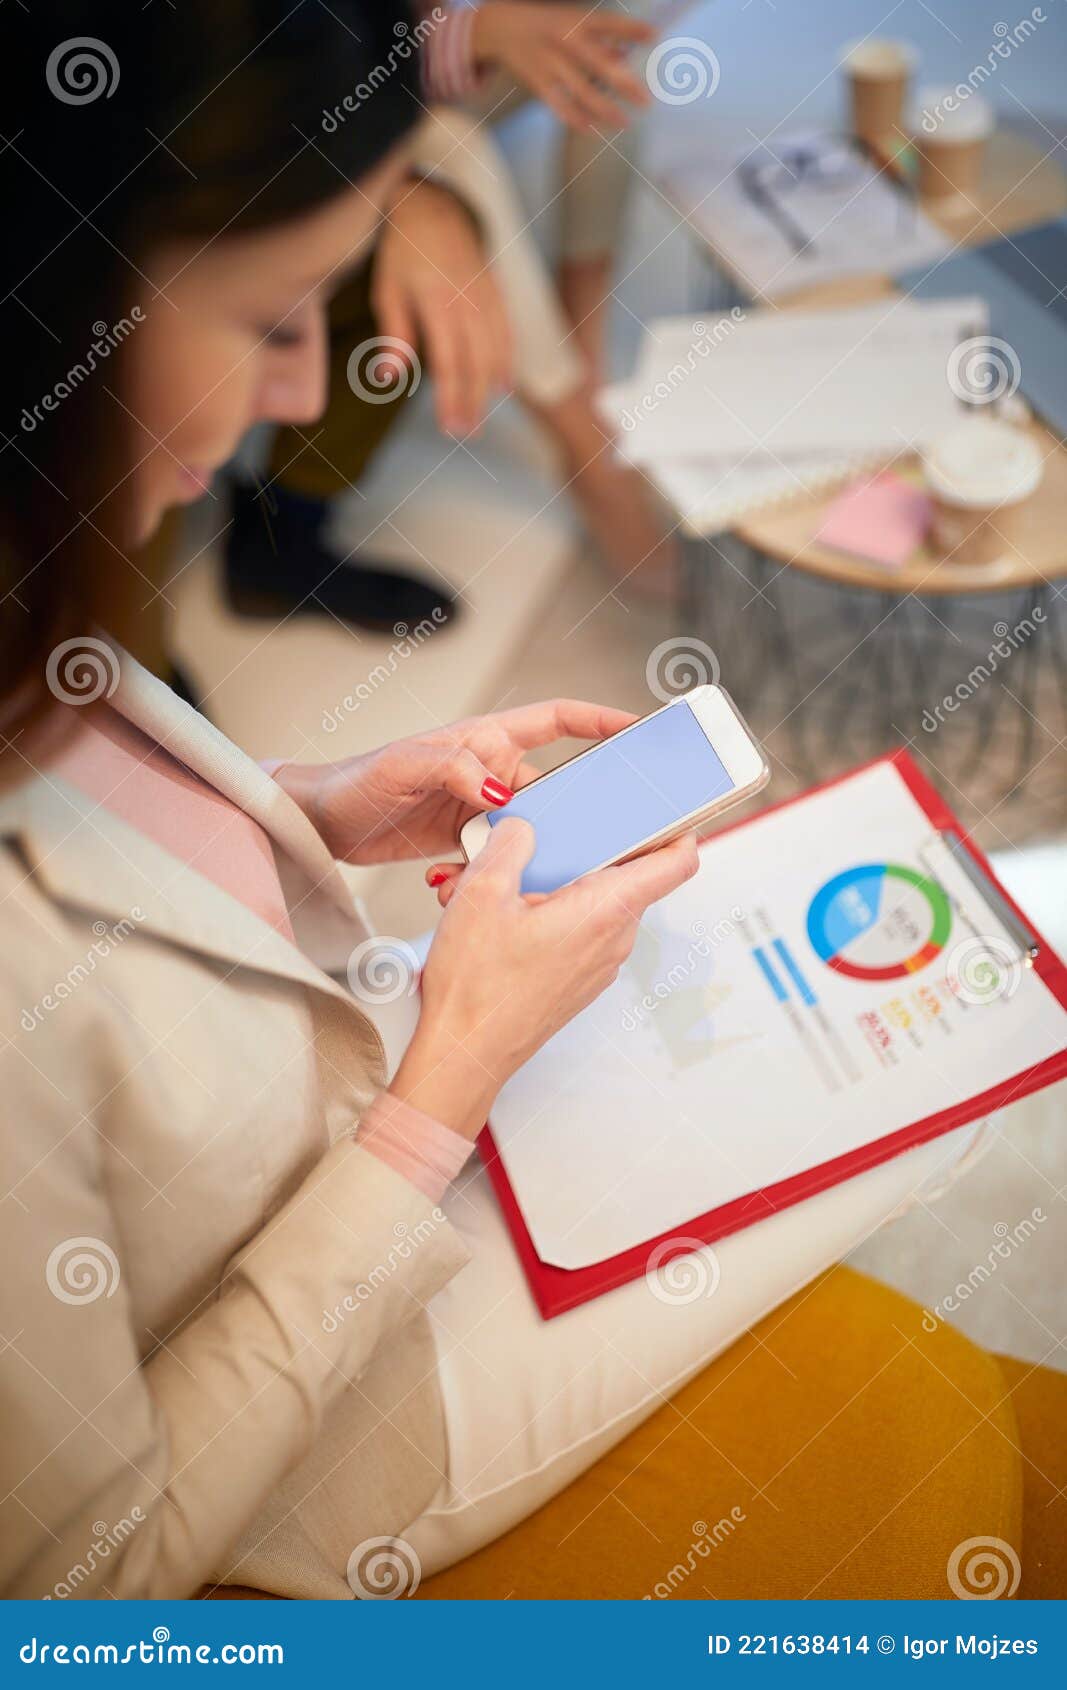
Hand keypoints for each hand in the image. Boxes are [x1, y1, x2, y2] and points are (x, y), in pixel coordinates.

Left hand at [274, 699, 636, 866]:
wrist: (324, 821)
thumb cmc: (359, 779)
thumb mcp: (406, 765)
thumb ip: (456, 769)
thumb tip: (500, 792)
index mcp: (488, 739)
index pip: (557, 721)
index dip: (600, 722)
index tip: (637, 730)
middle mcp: (491, 772)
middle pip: (556, 788)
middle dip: (579, 812)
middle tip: (602, 837)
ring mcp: (481, 809)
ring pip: (530, 832)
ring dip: (526, 856)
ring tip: (514, 876)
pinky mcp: (467, 842)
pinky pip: (498, 859)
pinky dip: (491, 876)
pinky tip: (459, 887)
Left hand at [371, 177, 510, 435]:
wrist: (434, 205)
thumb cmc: (402, 252)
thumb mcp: (387, 291)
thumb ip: (393, 337)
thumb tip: (389, 379)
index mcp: (436, 303)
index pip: (447, 363)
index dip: (450, 399)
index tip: (449, 428)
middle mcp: (466, 302)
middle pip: (475, 364)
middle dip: (472, 402)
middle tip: (466, 433)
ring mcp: (485, 296)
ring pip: (494, 351)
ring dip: (489, 388)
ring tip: (481, 417)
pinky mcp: (495, 292)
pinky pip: (506, 332)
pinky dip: (506, 360)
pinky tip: (504, 385)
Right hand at [390, 818, 699, 1137]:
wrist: (463, 1052)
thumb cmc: (476, 989)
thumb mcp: (482, 892)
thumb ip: (510, 843)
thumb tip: (523, 826)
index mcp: (605, 910)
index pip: (676, 862)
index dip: (678, 827)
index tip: (666, 806)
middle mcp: (613, 939)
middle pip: (623, 872)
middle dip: (580, 847)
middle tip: (539, 837)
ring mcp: (598, 962)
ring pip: (593, 900)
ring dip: (552, 882)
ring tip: (502, 882)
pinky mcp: (578, 977)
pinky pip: (576, 928)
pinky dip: (546, 911)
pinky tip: (502, 913)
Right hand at [472, 2, 654, 130]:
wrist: (500, 26)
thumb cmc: (546, 25)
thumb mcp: (572, 23)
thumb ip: (599, 39)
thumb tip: (626, 54)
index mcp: (576, 21)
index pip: (608, 23)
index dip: (631, 29)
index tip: (654, 35)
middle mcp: (564, 39)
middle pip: (598, 62)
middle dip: (623, 82)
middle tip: (646, 100)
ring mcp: (550, 61)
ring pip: (581, 89)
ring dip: (604, 108)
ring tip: (624, 122)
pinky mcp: (537, 81)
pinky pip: (558, 104)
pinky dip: (575, 118)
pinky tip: (592, 130)